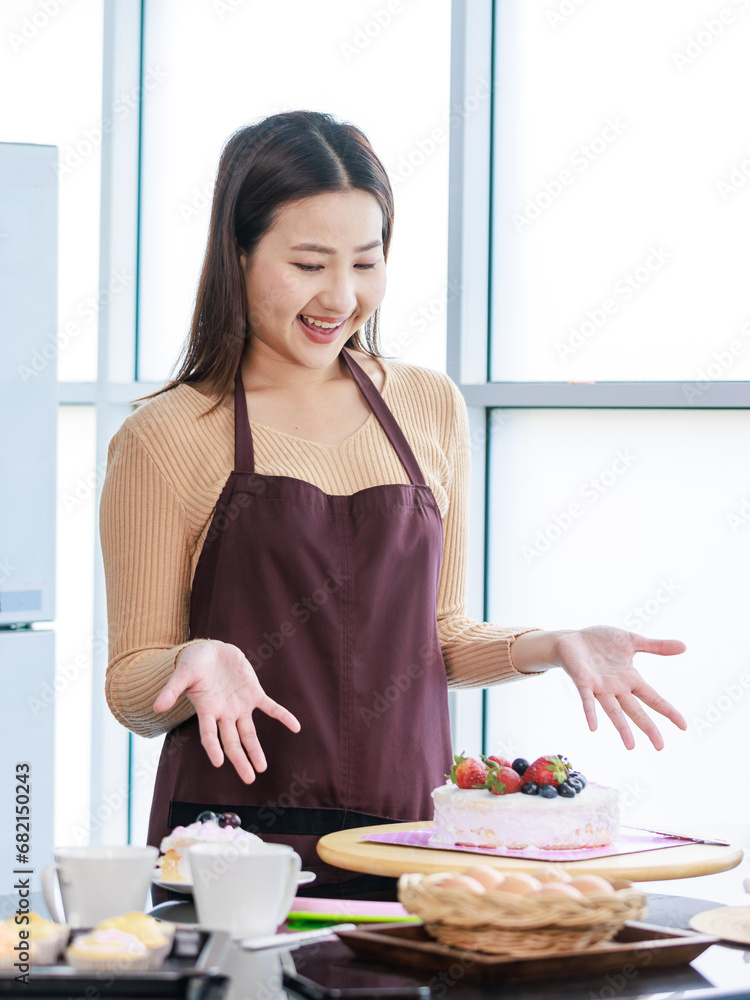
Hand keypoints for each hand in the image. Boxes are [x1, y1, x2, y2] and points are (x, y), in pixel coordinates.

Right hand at [153, 639, 300, 782]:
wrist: (210, 649)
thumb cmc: (193, 663)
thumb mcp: (182, 674)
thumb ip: (171, 691)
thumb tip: (156, 707)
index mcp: (206, 710)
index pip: (209, 735)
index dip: (213, 748)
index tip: (219, 763)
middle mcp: (224, 713)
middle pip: (232, 741)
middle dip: (240, 759)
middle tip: (249, 778)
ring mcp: (239, 705)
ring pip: (249, 732)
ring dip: (256, 749)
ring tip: (262, 768)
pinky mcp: (253, 693)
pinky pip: (270, 707)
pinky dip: (283, 716)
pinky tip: (296, 727)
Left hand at [551, 626, 686, 749]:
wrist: (572, 638)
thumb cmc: (601, 642)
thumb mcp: (632, 640)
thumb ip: (656, 646)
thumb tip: (685, 646)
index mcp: (630, 679)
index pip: (653, 698)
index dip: (668, 711)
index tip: (683, 726)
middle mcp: (617, 687)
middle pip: (636, 711)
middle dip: (648, 728)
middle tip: (660, 747)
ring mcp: (600, 687)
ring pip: (613, 711)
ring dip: (622, 728)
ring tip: (631, 746)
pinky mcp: (583, 681)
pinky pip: (587, 699)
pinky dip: (590, 712)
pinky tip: (593, 727)